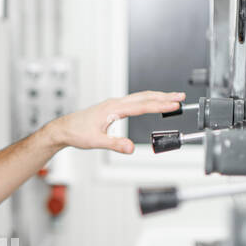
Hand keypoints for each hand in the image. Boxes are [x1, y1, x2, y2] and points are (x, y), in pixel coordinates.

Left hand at [48, 91, 185, 153]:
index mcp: (113, 109)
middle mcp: (115, 103)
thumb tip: (131, 148)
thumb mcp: (96, 142)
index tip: (174, 104)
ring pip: (140, 97)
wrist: (64, 129)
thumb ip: (115, 144)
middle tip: (180, 97)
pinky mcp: (112, 108)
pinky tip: (152, 102)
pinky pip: (134, 100)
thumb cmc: (77, 133)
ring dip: (157, 96)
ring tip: (172, 98)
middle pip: (144, 97)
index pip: (142, 106)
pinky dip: (147, 99)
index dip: (160, 105)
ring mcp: (114, 104)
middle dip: (164, 96)